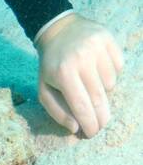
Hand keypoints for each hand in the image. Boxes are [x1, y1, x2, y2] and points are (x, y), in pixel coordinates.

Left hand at [35, 12, 123, 136]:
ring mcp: (96, 48)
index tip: (91, 134)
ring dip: (103, 89)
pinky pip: (119, 66)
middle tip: (99, 126)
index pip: (81, 105)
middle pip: (98, 98)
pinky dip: (112, 72)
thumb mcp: (44, 87)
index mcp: (62, 73)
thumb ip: (56, 110)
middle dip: (101, 117)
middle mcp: (80, 59)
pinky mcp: (107, 39)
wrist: (57, 30)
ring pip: (111, 84)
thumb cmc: (51, 64)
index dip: (89, 124)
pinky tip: (97, 67)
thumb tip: (75, 128)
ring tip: (90, 82)